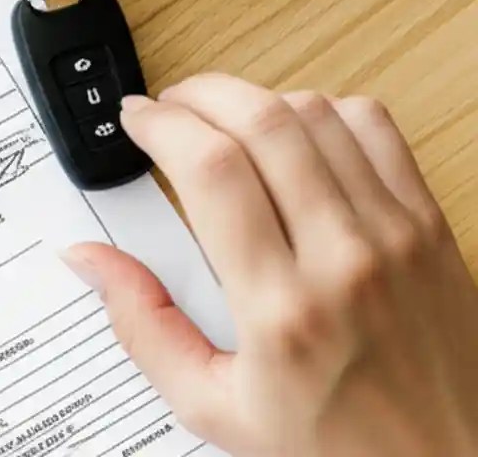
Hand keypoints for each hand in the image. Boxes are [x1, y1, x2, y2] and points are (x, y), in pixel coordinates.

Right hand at [61, 74, 477, 455]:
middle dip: (197, 95)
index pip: (211, 170)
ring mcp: (393, 232)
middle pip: (260, 122)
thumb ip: (142, 327)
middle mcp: (342, 258)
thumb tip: (89, 260)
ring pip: (315, 112)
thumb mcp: (212, 404)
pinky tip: (296, 133)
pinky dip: (324, 109)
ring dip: (254, 99)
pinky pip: (375, 126)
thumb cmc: (337, 442)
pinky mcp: (428, 222)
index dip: (161, 124)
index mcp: (279, 308)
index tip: (137, 119)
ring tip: (224, 120)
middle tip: (171, 108)